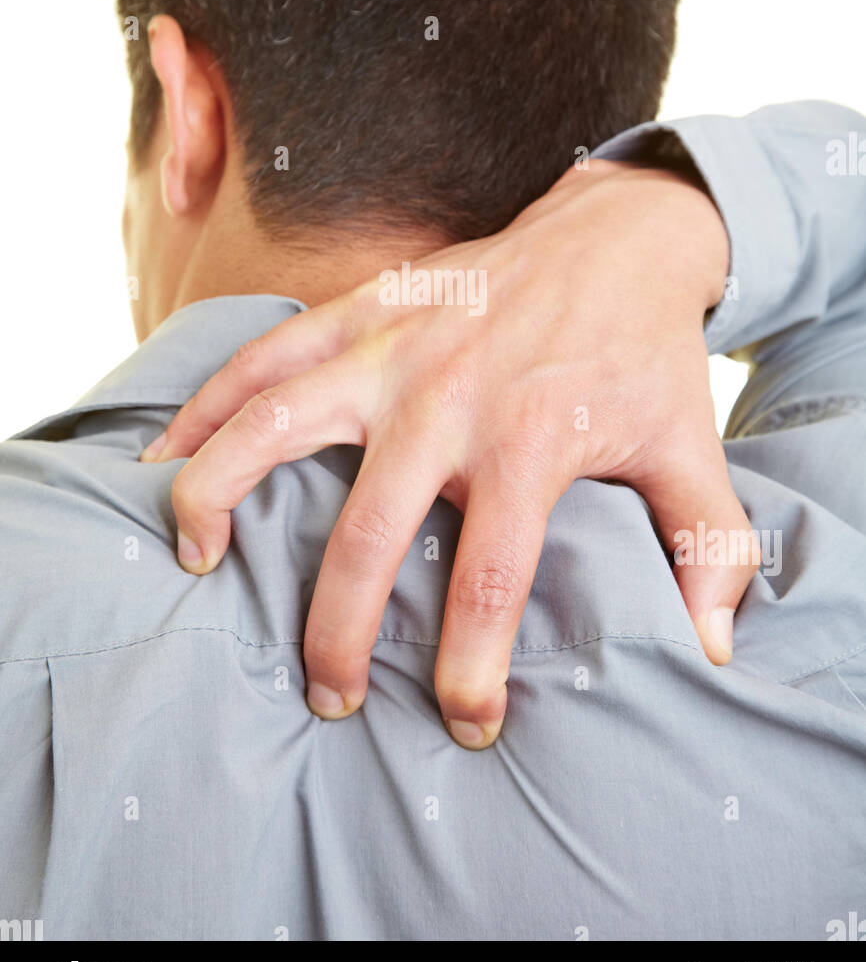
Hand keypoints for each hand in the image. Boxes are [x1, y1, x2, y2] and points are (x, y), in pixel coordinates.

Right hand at [142, 159, 756, 747]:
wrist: (615, 236)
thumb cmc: (645, 354)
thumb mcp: (692, 448)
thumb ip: (709, 549)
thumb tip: (710, 650)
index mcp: (529, 443)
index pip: (488, 580)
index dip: (470, 668)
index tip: (464, 724)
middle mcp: (447, 399)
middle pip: (367, 531)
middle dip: (337, 631)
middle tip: (328, 693)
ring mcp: (392, 347)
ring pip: (276, 422)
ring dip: (220, 491)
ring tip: (191, 558)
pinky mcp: (362, 307)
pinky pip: (266, 352)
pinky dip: (209, 399)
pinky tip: (168, 449)